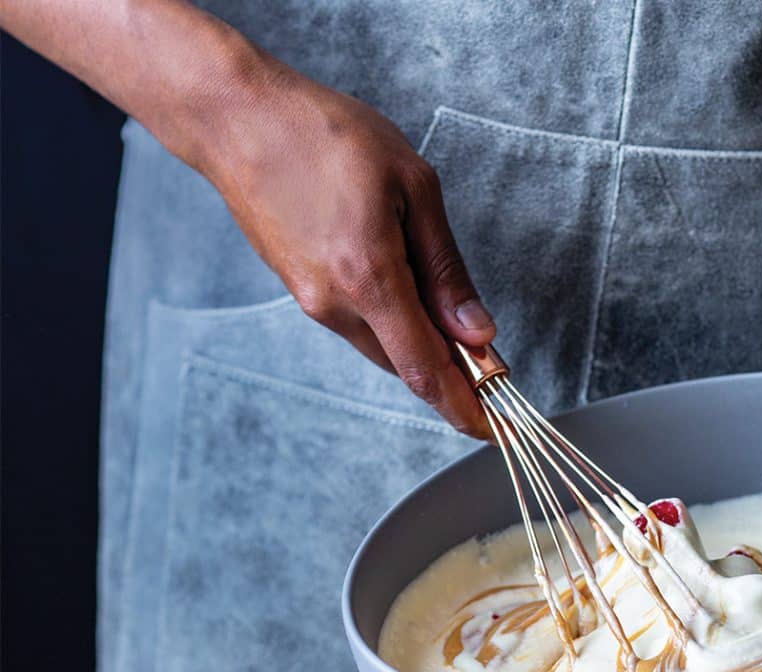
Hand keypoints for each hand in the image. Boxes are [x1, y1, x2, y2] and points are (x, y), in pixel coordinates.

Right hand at [200, 51, 494, 435]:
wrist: (235, 118)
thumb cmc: (325, 135)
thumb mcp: (412, 185)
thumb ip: (446, 269)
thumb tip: (477, 331)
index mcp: (370, 279)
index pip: (426, 370)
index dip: (464, 407)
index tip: (493, 429)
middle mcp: (335, 305)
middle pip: (407, 365)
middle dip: (452, 374)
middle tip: (491, 367)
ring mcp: (312, 302)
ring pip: (383, 346)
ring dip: (421, 345)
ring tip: (450, 317)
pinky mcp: (300, 292)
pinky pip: (359, 325)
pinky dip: (392, 324)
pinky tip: (407, 292)